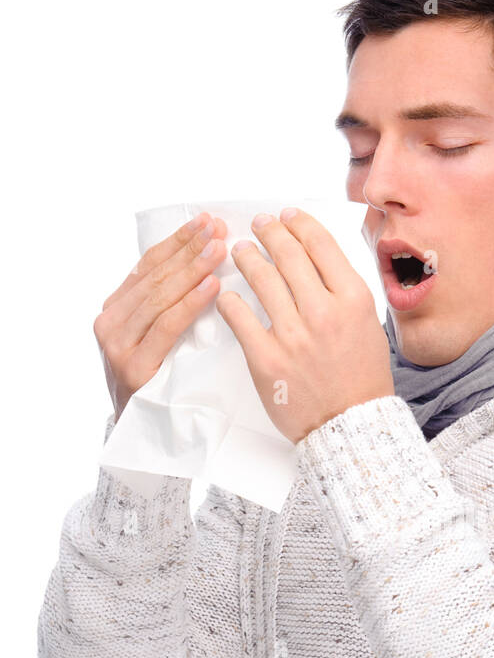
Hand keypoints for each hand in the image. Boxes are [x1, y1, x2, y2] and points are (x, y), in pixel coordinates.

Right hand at [94, 212, 226, 420]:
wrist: (142, 436)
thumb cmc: (160, 383)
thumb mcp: (160, 338)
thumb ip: (170, 306)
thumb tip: (207, 262)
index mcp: (115, 309)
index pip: (148, 266)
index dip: (178, 241)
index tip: (206, 221)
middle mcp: (109, 323)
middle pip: (155, 276)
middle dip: (189, 249)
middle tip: (218, 228)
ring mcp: (118, 346)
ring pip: (160, 297)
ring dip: (192, 269)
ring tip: (220, 249)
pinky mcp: (134, 369)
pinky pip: (166, 328)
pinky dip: (190, 305)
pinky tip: (212, 288)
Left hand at [216, 208, 394, 444]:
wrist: (352, 428)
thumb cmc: (362, 380)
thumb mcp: (369, 326)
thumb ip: (345, 293)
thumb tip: (318, 260)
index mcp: (353, 299)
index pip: (320, 244)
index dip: (299, 223)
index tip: (287, 216)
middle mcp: (323, 311)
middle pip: (288, 254)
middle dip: (269, 231)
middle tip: (258, 225)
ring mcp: (293, 335)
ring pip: (260, 278)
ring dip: (246, 258)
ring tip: (240, 252)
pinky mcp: (266, 359)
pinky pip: (239, 317)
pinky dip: (230, 301)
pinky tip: (228, 295)